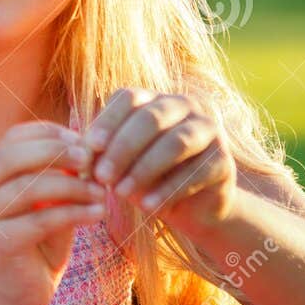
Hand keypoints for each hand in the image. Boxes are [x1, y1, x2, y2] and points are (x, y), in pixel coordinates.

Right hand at [0, 121, 105, 304]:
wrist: (16, 301)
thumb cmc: (37, 248)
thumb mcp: (48, 204)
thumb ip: (60, 177)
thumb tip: (87, 144)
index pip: (13, 138)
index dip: (49, 133)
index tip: (83, 141)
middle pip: (14, 155)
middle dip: (57, 151)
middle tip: (91, 158)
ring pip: (29, 186)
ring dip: (72, 185)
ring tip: (102, 191)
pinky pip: (40, 219)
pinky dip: (74, 213)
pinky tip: (98, 213)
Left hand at [85, 87, 236, 235]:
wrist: (191, 207)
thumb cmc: (146, 177)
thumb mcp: (121, 164)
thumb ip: (103, 153)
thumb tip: (80, 154)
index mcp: (155, 99)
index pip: (129, 97)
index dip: (108, 120)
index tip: (89, 147)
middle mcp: (185, 106)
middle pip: (151, 118)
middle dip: (123, 148)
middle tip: (101, 176)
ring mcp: (209, 130)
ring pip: (176, 142)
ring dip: (144, 169)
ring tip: (121, 193)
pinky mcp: (224, 161)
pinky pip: (195, 172)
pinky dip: (168, 190)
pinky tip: (147, 207)